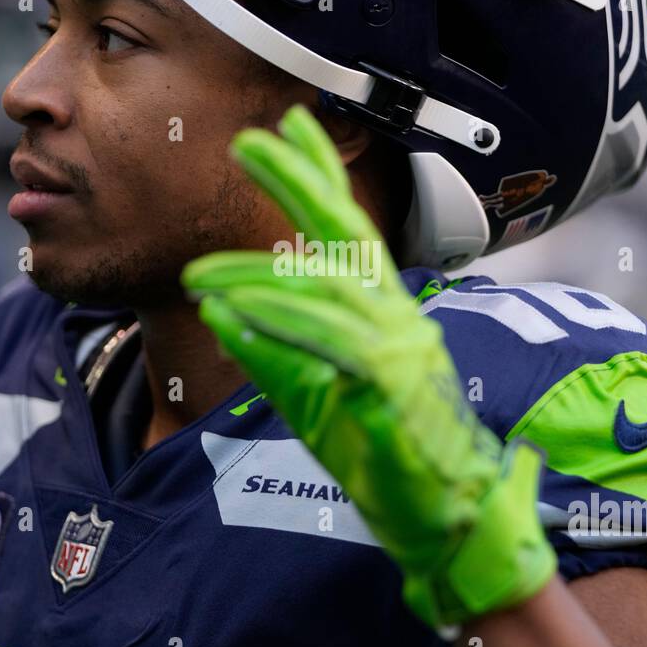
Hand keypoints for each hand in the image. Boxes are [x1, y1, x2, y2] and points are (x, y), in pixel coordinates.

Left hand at [181, 104, 555, 633]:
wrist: (448, 520)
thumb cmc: (388, 459)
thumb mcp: (317, 401)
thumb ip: (274, 357)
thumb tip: (220, 314)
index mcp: (385, 312)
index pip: (349, 232)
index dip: (318, 176)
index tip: (287, 126)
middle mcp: (398, 316)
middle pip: (345, 234)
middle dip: (297, 180)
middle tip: (246, 139)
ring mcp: (401, 346)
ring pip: (325, 287)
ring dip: (255, 274)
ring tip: (197, 273)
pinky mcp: (393, 384)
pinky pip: (328, 342)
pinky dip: (277, 324)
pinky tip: (231, 312)